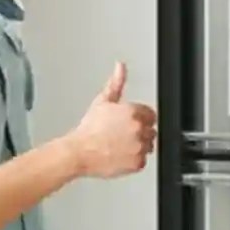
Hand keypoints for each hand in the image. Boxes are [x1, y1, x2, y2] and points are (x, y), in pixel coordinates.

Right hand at [65, 62, 157, 177]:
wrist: (78, 152)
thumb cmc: (88, 129)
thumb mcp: (103, 101)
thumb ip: (116, 83)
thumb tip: (120, 66)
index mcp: (133, 112)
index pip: (150, 115)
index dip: (140, 119)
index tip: (129, 124)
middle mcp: (139, 129)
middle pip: (150, 130)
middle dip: (140, 132)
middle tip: (122, 136)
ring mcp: (139, 147)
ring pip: (148, 146)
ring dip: (138, 146)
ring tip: (119, 146)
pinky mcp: (137, 163)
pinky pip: (142, 161)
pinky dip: (134, 160)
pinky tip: (120, 155)